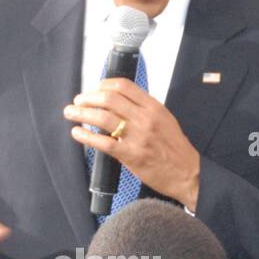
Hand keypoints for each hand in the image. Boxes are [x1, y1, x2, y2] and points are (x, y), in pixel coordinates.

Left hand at [64, 78, 199, 210]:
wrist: (187, 173)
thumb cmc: (175, 148)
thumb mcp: (164, 120)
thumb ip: (144, 109)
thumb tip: (119, 102)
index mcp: (153, 107)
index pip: (124, 86)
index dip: (104, 85)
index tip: (95, 89)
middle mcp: (145, 119)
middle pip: (109, 99)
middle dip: (88, 97)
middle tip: (78, 101)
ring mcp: (137, 137)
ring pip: (103, 118)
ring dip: (82, 113)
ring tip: (70, 112)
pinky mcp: (131, 155)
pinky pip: (103, 143)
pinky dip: (86, 136)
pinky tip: (77, 133)